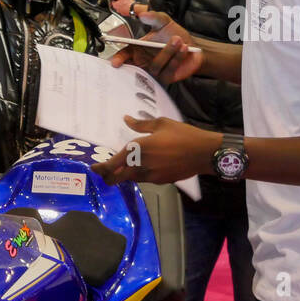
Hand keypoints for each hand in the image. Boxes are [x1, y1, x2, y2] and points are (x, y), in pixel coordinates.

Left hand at [91, 116, 220, 185]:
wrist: (205, 153)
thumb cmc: (183, 135)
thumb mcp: (161, 123)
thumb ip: (140, 124)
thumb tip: (126, 119)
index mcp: (139, 148)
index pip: (113, 163)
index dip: (101, 168)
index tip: (94, 167)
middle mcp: (142, 164)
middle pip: (117, 177)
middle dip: (108, 176)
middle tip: (103, 173)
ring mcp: (151, 175)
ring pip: (130, 179)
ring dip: (123, 176)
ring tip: (120, 169)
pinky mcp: (161, 181)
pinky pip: (143, 179)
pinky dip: (138, 175)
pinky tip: (141, 168)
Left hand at [104, 0, 144, 17]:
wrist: (135, 9)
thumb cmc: (128, 3)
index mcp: (115, 5)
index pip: (113, 1)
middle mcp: (117, 10)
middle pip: (117, 5)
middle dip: (120, 2)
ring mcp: (122, 12)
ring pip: (121, 8)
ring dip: (123, 5)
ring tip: (127, 2)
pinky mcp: (126, 14)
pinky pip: (125, 10)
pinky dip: (127, 8)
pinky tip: (129, 6)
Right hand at [108, 10, 202, 83]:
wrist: (193, 49)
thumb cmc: (175, 36)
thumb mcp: (163, 22)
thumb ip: (153, 16)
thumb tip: (142, 14)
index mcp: (137, 51)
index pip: (124, 56)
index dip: (118, 59)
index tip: (116, 62)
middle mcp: (143, 63)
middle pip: (135, 68)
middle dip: (139, 63)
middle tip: (148, 49)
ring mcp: (154, 73)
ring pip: (155, 66)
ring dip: (167, 52)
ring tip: (177, 40)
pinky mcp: (166, 78)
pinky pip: (168, 70)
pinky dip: (176, 58)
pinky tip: (183, 48)